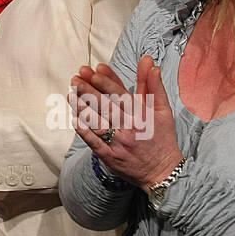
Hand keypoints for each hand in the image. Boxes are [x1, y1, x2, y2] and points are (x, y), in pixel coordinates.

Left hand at [70, 55, 182, 189]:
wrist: (163, 173)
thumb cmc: (162, 138)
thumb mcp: (163, 110)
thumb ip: (153, 85)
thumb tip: (149, 62)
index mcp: (142, 116)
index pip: (122, 96)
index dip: (107, 82)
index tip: (94, 71)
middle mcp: (129, 129)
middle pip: (106, 107)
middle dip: (89, 91)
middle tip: (75, 78)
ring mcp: (118, 144)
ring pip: (97, 123)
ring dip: (82, 108)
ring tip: (71, 94)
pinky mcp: (110, 157)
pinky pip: (94, 142)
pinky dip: (83, 130)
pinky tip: (74, 117)